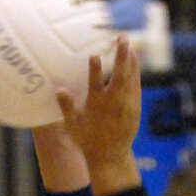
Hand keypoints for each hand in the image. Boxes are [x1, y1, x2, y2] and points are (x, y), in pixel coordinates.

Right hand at [55, 37, 141, 193]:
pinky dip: (135, 71)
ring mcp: (127, 105)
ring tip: (130, 43)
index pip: (94, 84)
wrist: (110, 157)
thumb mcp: (73, 126)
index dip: (94, 69)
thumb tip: (59, 89)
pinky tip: (134, 60)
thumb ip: (67, 107)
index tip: (94, 55)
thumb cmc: (88, 140)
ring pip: (131, 78)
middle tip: (123, 38)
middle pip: (119, 76)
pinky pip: (136, 86)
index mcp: (96, 106)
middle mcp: (114, 104)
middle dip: (121, 56)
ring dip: (131, 60)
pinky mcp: (135, 107)